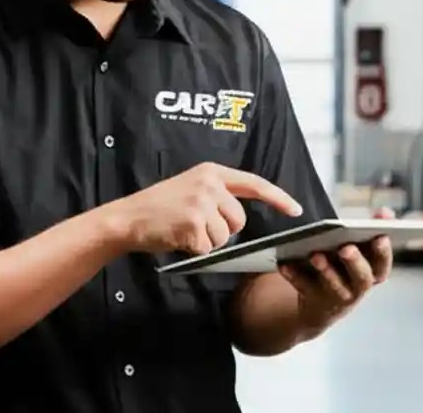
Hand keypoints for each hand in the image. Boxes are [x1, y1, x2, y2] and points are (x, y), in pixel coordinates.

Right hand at [104, 162, 303, 255]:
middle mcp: (209, 184)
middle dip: (222, 229)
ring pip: (225, 237)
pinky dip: (195, 250)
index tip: (296, 209)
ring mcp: (201, 203)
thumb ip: (216, 195)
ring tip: (183, 229)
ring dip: (207, 241)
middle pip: (239, 220)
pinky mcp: (193, 224)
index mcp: (211, 172)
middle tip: (194, 224)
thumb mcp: (190, 188)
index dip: (278, 197)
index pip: (254, 183)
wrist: (127, 218)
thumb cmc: (158, 208)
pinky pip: (208, 248)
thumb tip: (240, 216)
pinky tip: (177, 238)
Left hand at [277, 207, 395, 335]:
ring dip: (326, 271)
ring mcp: (336, 296)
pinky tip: (285, 264)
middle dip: (355, 262)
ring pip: (333, 285)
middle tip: (346, 248)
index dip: (384, 251)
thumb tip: (386, 212)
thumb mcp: (360, 252)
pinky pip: (303, 287)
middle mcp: (358, 288)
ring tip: (315, 256)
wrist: (324, 305)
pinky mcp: (313, 299)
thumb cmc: (345, 268)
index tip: (380, 236)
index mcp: (373, 273)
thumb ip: (370, 231)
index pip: (383, 264)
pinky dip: (294, 276)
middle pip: (361, 277)